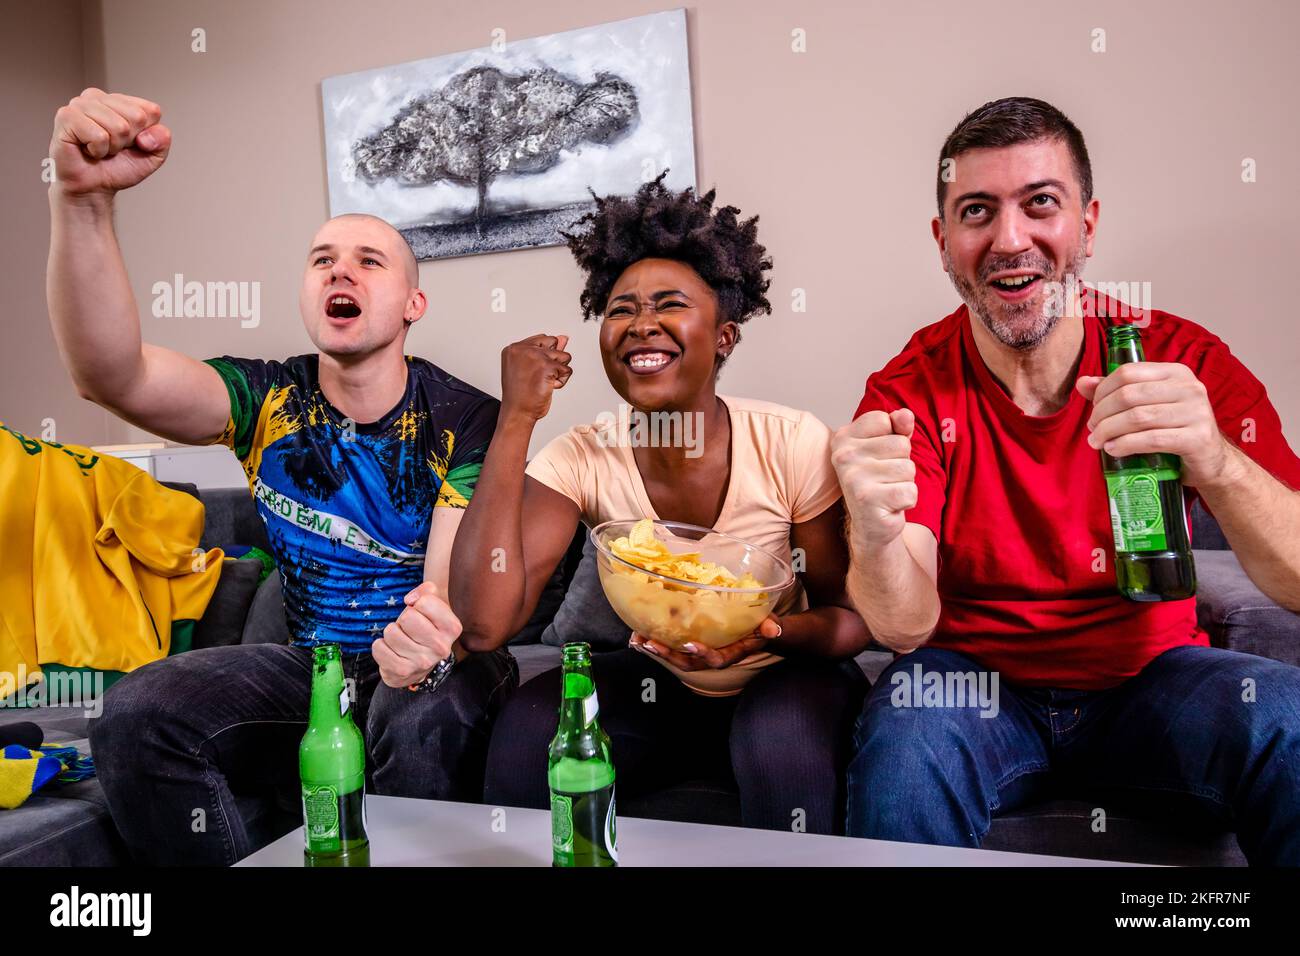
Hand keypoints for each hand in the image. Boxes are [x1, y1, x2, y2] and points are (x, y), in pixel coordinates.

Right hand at [50, 89, 170, 198]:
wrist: (93, 188)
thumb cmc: (118, 168)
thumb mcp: (152, 156)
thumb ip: (162, 140)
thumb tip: (147, 135)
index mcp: (119, 100)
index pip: (151, 110)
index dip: (145, 135)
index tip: (130, 144)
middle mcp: (97, 97)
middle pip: (136, 117)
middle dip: (128, 141)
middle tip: (111, 148)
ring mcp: (79, 104)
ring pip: (118, 126)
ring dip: (112, 147)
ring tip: (99, 149)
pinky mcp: (66, 116)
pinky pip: (99, 135)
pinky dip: (98, 150)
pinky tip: (87, 150)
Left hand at [371, 582, 461, 687]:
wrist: (419, 666)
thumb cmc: (424, 628)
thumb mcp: (432, 606)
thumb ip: (427, 591)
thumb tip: (410, 600)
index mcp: (452, 628)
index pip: (425, 602)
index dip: (418, 604)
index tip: (421, 613)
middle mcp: (441, 647)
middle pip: (408, 617)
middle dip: (403, 620)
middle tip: (409, 629)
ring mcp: (422, 662)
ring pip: (391, 632)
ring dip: (392, 633)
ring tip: (402, 640)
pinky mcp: (403, 671)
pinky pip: (378, 648)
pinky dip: (380, 646)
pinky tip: (392, 651)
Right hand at [500, 334, 572, 422]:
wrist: (518, 412)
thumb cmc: (521, 394)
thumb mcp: (529, 368)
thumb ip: (545, 350)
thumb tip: (563, 338)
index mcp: (514, 348)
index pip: (542, 339)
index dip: (544, 356)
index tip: (534, 371)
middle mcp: (523, 349)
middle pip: (554, 343)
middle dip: (553, 360)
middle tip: (538, 376)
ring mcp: (535, 356)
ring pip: (564, 356)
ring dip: (559, 371)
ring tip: (543, 382)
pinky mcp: (547, 366)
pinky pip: (567, 370)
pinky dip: (562, 381)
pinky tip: (548, 387)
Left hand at [629, 615, 781, 670]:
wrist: (757, 632)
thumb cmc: (761, 626)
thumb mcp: (768, 624)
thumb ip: (770, 626)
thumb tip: (774, 628)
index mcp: (731, 653)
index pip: (717, 659)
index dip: (704, 654)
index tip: (691, 644)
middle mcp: (713, 656)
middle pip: (689, 663)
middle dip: (668, 655)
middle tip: (650, 643)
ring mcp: (701, 653)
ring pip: (677, 657)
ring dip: (656, 650)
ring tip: (637, 640)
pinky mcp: (691, 646)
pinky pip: (672, 648)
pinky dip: (656, 643)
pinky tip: (639, 635)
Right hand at [831, 408, 917, 548]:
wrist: (871, 525)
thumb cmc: (880, 481)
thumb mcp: (888, 448)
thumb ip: (897, 427)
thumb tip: (905, 415)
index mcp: (843, 438)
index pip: (885, 420)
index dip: (892, 438)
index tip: (878, 456)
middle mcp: (843, 456)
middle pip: (901, 444)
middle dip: (902, 463)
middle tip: (884, 479)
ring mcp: (853, 479)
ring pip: (908, 468)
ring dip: (905, 483)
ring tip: (887, 491)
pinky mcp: (868, 500)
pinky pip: (909, 491)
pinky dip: (907, 501)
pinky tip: (890, 505)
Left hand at [1077, 363, 1230, 488]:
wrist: (1210, 459)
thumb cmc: (1174, 429)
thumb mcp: (1148, 405)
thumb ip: (1117, 392)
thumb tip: (1083, 383)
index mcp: (1175, 372)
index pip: (1128, 372)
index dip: (1102, 391)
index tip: (1093, 409)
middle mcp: (1189, 387)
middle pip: (1129, 395)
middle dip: (1102, 413)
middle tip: (1093, 429)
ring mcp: (1197, 412)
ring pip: (1138, 417)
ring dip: (1109, 431)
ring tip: (1098, 442)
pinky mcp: (1198, 438)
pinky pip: (1152, 439)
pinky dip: (1126, 445)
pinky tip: (1113, 449)